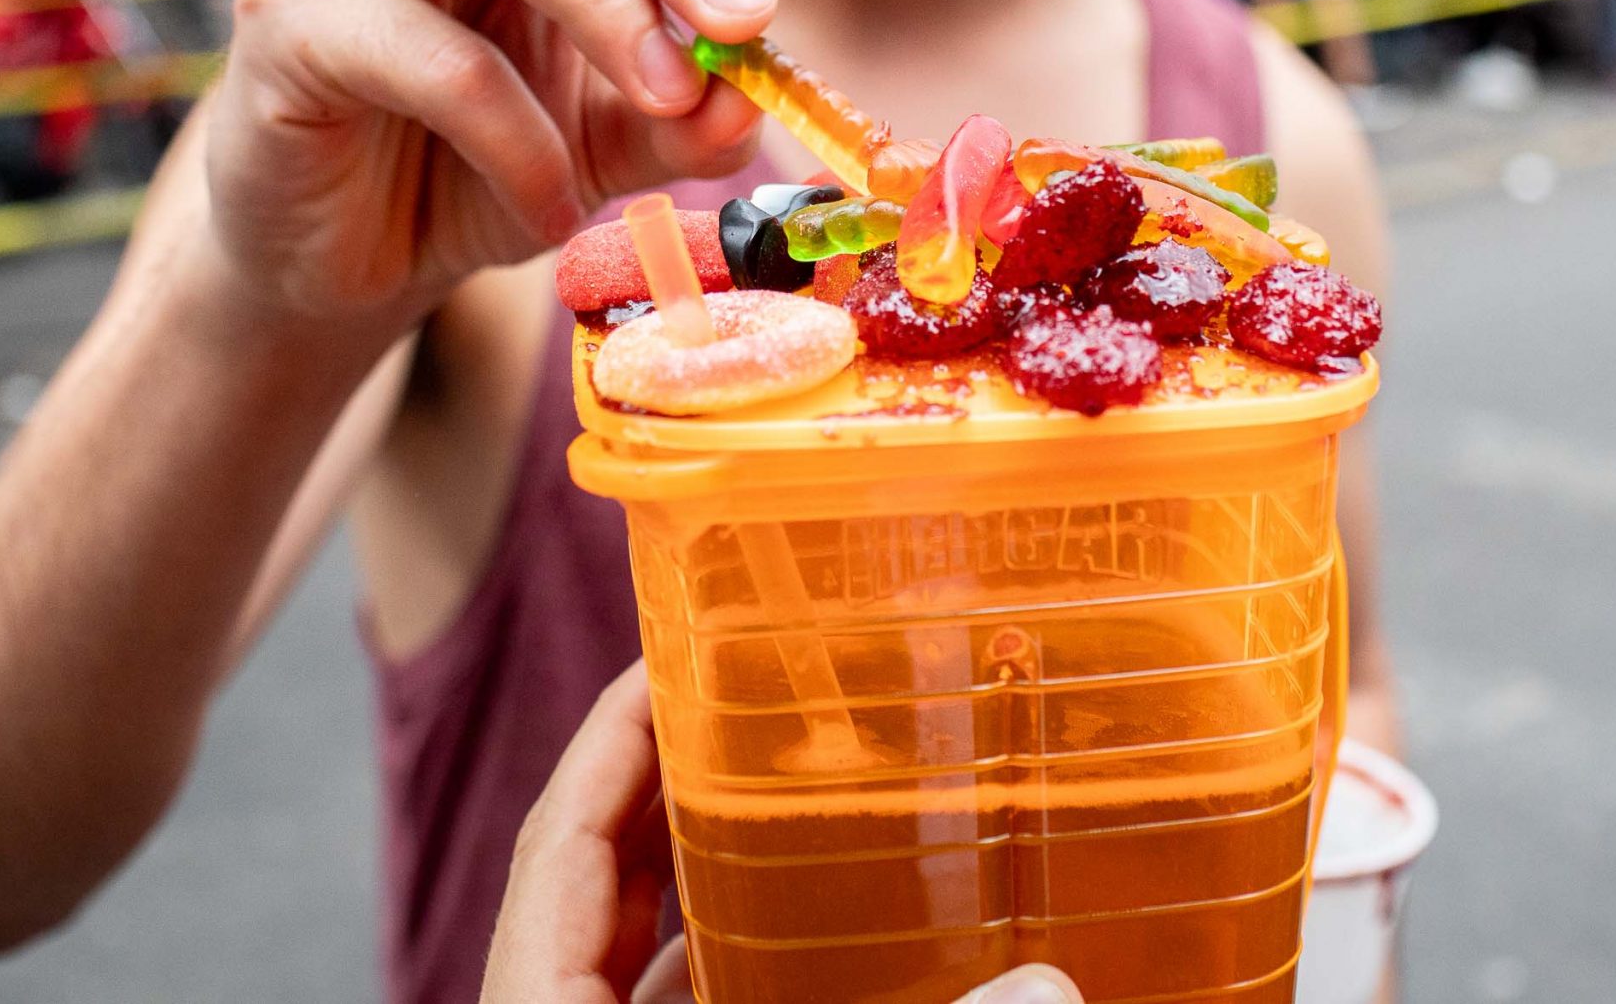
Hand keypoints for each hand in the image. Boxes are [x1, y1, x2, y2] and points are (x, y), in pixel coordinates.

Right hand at [199, 0, 839, 322]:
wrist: (335, 261)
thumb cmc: (476, 161)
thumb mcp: (610, 135)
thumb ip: (682, 111)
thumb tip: (751, 95)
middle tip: (748, 15)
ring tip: (669, 95)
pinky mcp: (280, 14)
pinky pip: (421, 49)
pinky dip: (511, 131)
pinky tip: (551, 203)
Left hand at [482, 663, 1082, 1003]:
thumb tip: (1055, 982)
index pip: (561, 837)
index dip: (613, 734)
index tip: (678, 645)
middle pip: (607, 882)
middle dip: (681, 788)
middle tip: (774, 703)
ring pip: (655, 959)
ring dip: (727, 892)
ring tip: (825, 809)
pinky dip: (757, 972)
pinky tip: (845, 954)